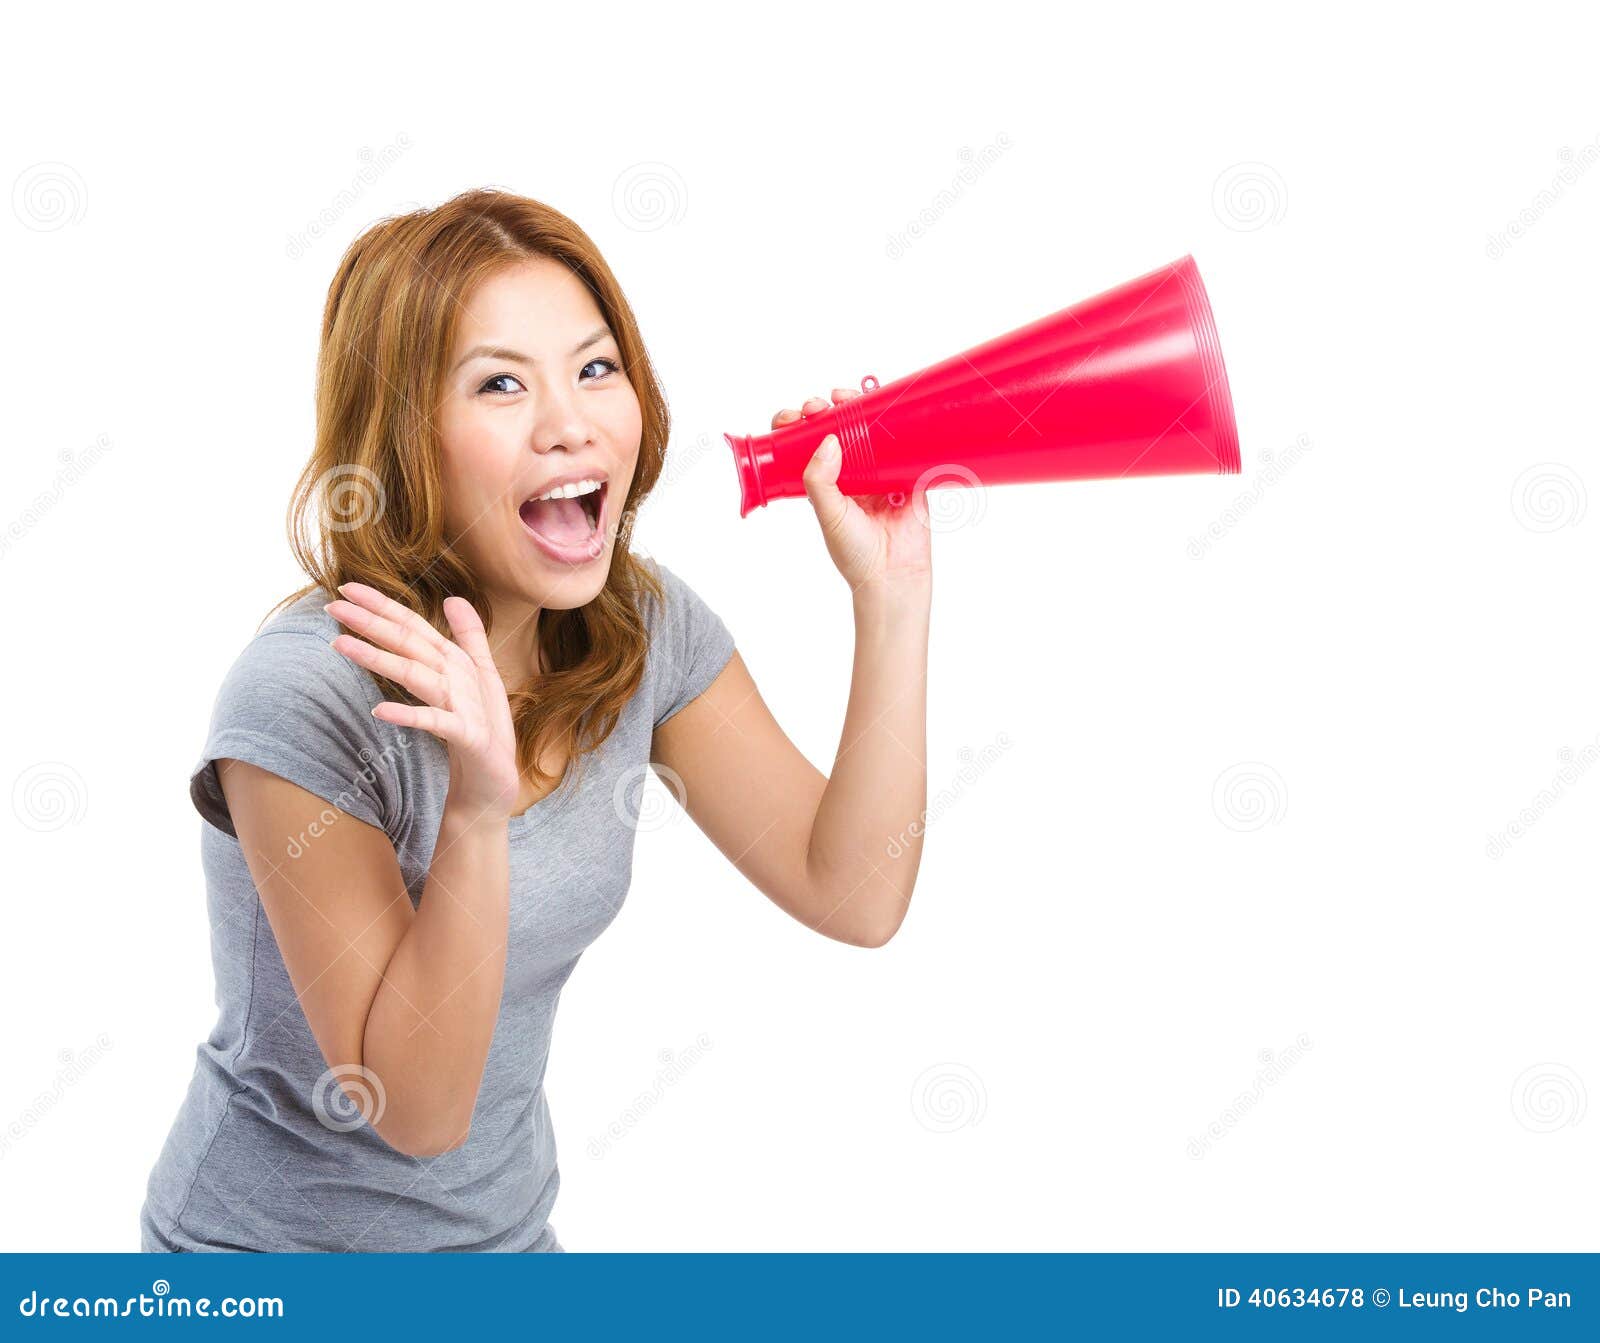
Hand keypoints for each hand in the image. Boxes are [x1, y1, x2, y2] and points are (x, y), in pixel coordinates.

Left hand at [324, 583, 520, 820]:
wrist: (495, 782)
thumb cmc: (485, 726)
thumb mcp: (481, 676)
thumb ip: (470, 635)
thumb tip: (455, 598)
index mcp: (457, 661)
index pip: (414, 625)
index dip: (382, 605)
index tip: (347, 588)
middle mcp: (459, 677)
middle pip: (410, 643)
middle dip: (371, 623)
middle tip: (333, 605)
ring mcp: (463, 706)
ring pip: (416, 676)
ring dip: (379, 659)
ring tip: (341, 645)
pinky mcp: (468, 736)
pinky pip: (435, 723)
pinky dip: (409, 716)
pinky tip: (378, 711)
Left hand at [774, 388, 932, 596]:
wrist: (894, 576)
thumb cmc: (855, 554)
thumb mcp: (827, 515)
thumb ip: (821, 480)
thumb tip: (826, 440)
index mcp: (825, 484)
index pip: (804, 447)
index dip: (797, 428)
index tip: (793, 418)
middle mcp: (851, 474)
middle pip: (835, 430)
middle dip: (825, 412)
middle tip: (819, 407)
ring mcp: (880, 472)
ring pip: (867, 430)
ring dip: (857, 409)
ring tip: (846, 399)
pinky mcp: (907, 475)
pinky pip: (903, 443)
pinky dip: (896, 422)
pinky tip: (885, 407)